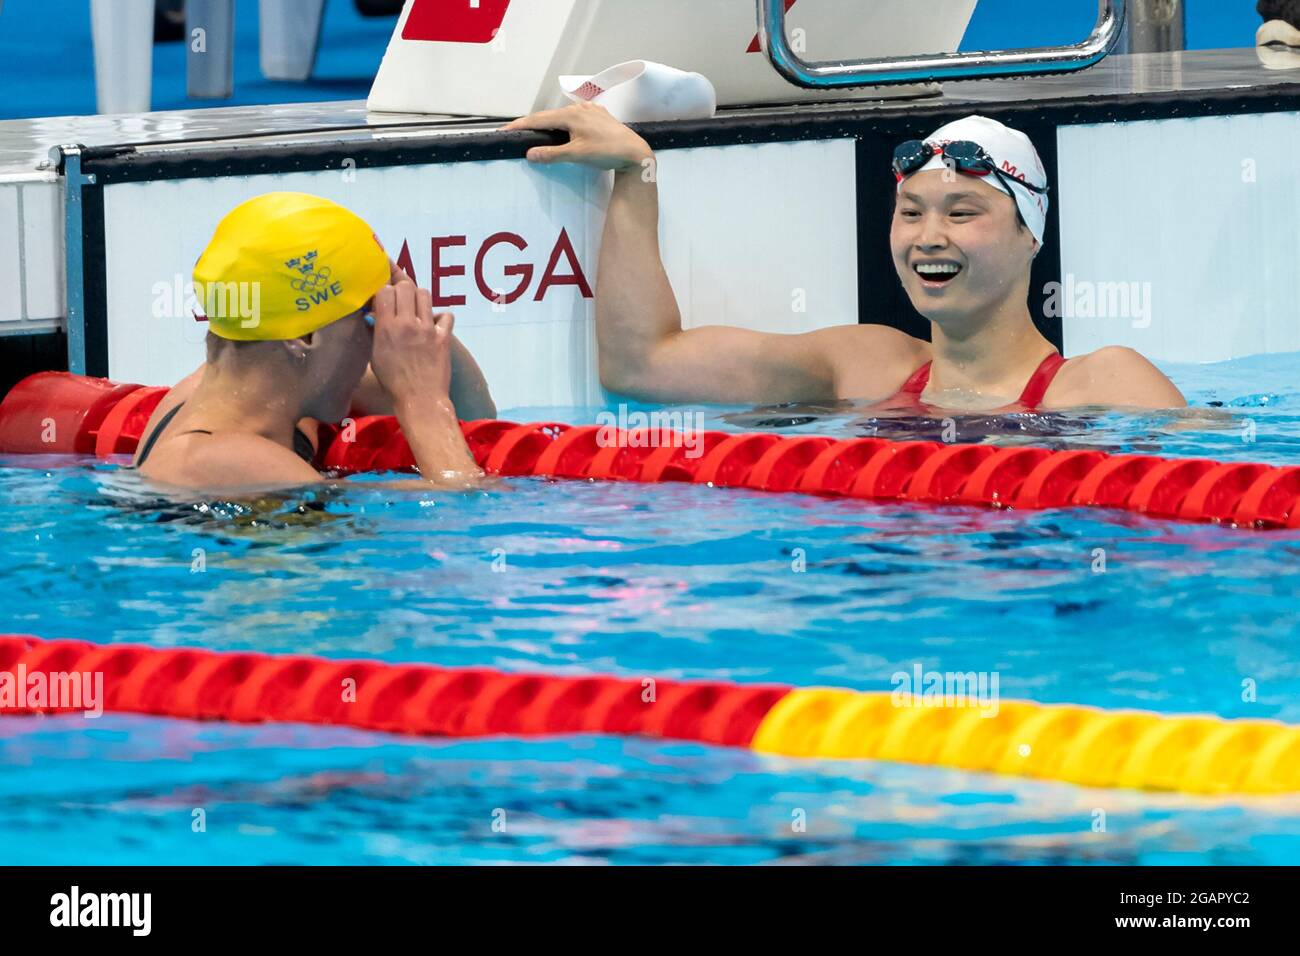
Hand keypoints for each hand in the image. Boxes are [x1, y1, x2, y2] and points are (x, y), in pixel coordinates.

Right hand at [368, 272, 455, 411]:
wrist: (420, 399)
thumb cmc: (393, 382)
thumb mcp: (375, 355)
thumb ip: (376, 331)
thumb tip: (373, 314)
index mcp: (387, 328)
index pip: (385, 290)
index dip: (383, 289)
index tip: (382, 294)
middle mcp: (407, 324)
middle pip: (406, 286)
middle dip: (401, 287)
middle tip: (399, 297)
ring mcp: (427, 329)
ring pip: (425, 295)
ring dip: (419, 298)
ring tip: (415, 309)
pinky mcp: (444, 337)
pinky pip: (445, 315)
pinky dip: (440, 317)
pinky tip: (433, 325)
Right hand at [503, 102, 652, 171]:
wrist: (635, 152)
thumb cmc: (606, 152)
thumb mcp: (577, 155)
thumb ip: (552, 154)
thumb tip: (529, 154)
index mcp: (571, 115)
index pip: (538, 119)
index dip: (520, 125)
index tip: (505, 130)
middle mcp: (579, 108)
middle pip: (549, 116)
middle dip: (533, 124)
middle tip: (517, 132)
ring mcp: (591, 111)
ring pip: (563, 116)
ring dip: (549, 124)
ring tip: (537, 133)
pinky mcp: (599, 117)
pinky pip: (575, 118)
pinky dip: (564, 125)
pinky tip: (564, 130)